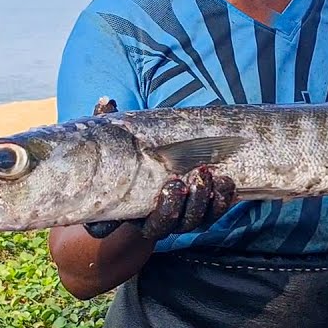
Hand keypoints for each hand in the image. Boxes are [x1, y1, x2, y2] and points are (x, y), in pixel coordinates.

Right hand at [83, 95, 235, 240]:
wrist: (158, 166)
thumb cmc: (129, 154)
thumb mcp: (116, 138)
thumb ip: (107, 122)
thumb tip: (106, 100)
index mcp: (115, 209)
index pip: (104, 227)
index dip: (110, 223)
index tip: (120, 205)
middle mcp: (145, 221)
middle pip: (159, 227)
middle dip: (171, 207)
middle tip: (177, 182)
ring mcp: (174, 221)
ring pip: (187, 223)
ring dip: (199, 202)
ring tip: (204, 176)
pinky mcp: (198, 214)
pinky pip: (211, 215)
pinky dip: (220, 201)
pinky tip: (224, 182)